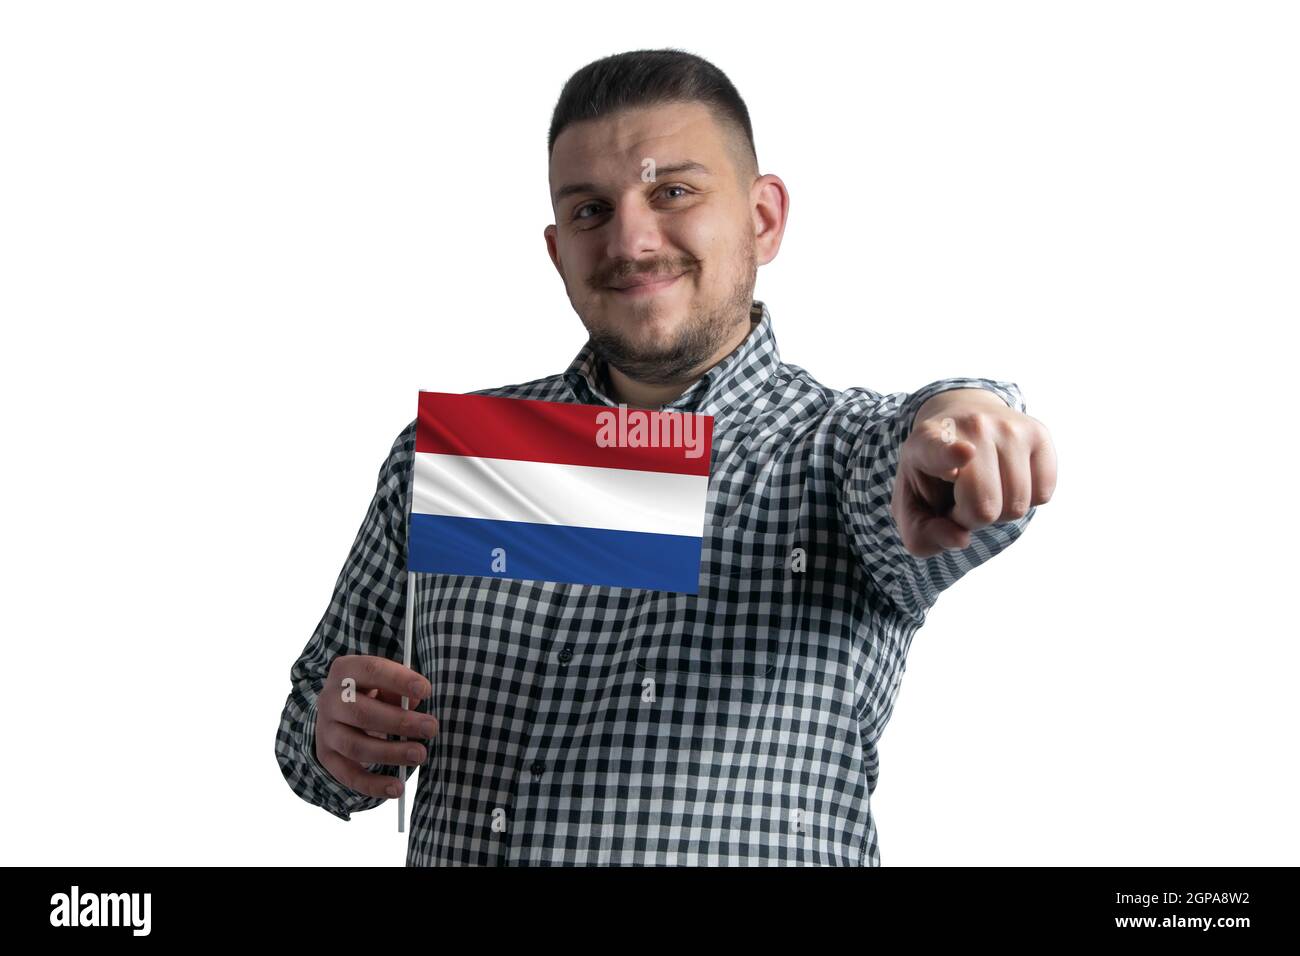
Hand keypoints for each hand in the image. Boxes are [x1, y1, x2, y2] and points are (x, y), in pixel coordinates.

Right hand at [314, 655, 438, 798]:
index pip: (371, 670)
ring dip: (391, 753)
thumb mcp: (386, 681)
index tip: (427, 690)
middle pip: (362, 712)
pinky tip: (397, 788)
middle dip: (400, 722)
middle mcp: (330, 699)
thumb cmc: (374, 691)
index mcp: (346, 670)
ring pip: (356, 746)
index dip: (399, 680)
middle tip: (431, 728)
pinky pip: (348, 775)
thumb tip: (416, 701)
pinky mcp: (327, 756)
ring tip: (420, 754)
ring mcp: (325, 730)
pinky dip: (373, 785)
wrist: (339, 708)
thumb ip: (400, 689)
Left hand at [892, 390, 1055, 557]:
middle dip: (972, 519)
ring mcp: (1009, 426)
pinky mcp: (1039, 433)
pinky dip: (1025, 500)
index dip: (951, 455)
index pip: (940, 450)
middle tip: (960, 500)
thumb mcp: (912, 507)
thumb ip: (923, 534)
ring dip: (999, 512)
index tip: (965, 453)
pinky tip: (1006, 481)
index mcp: (926, 443)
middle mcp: (971, 426)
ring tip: (982, 488)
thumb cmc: (933, 476)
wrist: (960, 420)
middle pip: (985, 505)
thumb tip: (961, 539)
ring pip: (1017, 505)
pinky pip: (1043, 494)